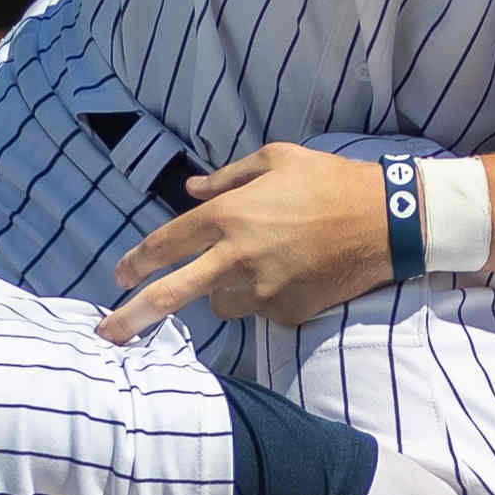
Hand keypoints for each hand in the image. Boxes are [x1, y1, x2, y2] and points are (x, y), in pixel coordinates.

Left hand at [103, 146, 400, 341]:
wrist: (386, 221)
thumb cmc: (330, 181)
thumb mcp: (277, 159)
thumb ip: (228, 177)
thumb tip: (192, 190)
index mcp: (229, 216)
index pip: (167, 244)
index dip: (137, 261)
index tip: (119, 276)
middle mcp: (237, 258)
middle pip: (171, 295)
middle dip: (132, 316)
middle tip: (107, 335)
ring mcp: (262, 291)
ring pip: (220, 305)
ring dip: (223, 292)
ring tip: (258, 267)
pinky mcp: (286, 313)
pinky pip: (260, 311)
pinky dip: (265, 298)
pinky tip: (292, 274)